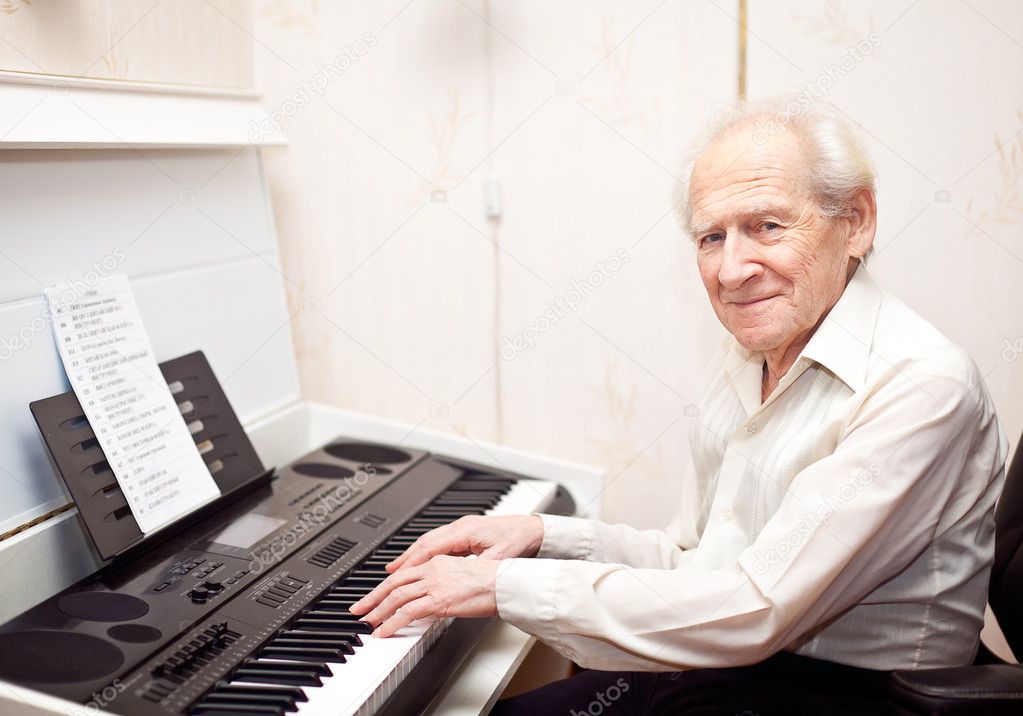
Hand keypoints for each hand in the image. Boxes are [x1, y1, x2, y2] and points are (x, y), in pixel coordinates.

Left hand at [349, 555, 498, 636]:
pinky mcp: (438, 599)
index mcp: (438, 562)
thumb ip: (444, 584)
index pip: (404, 573)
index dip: (386, 585)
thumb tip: (434, 598)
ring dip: (378, 611)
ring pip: (396, 596)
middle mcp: (433, 569)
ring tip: (368, 623)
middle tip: (359, 608)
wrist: (506, 583)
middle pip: (394, 582)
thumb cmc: (493, 582)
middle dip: (373, 597)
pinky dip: (392, 623)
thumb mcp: (463, 577)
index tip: (375, 595)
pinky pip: (407, 612)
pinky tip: (384, 632)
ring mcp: (434, 584)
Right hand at [384, 514, 542, 572]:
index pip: (431, 547)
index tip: (396, 575)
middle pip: (425, 543)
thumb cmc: (520, 541)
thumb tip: (463, 580)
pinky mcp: (466, 533)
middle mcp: (461, 527)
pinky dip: (426, 554)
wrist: (534, 529)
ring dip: (413, 556)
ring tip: (397, 570)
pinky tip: (421, 563)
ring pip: (430, 542)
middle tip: (387, 574)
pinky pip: (439, 543)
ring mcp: (462, 529)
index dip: (412, 562)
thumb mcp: (500, 558)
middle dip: (405, 559)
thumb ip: (479, 568)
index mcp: (466, 531)